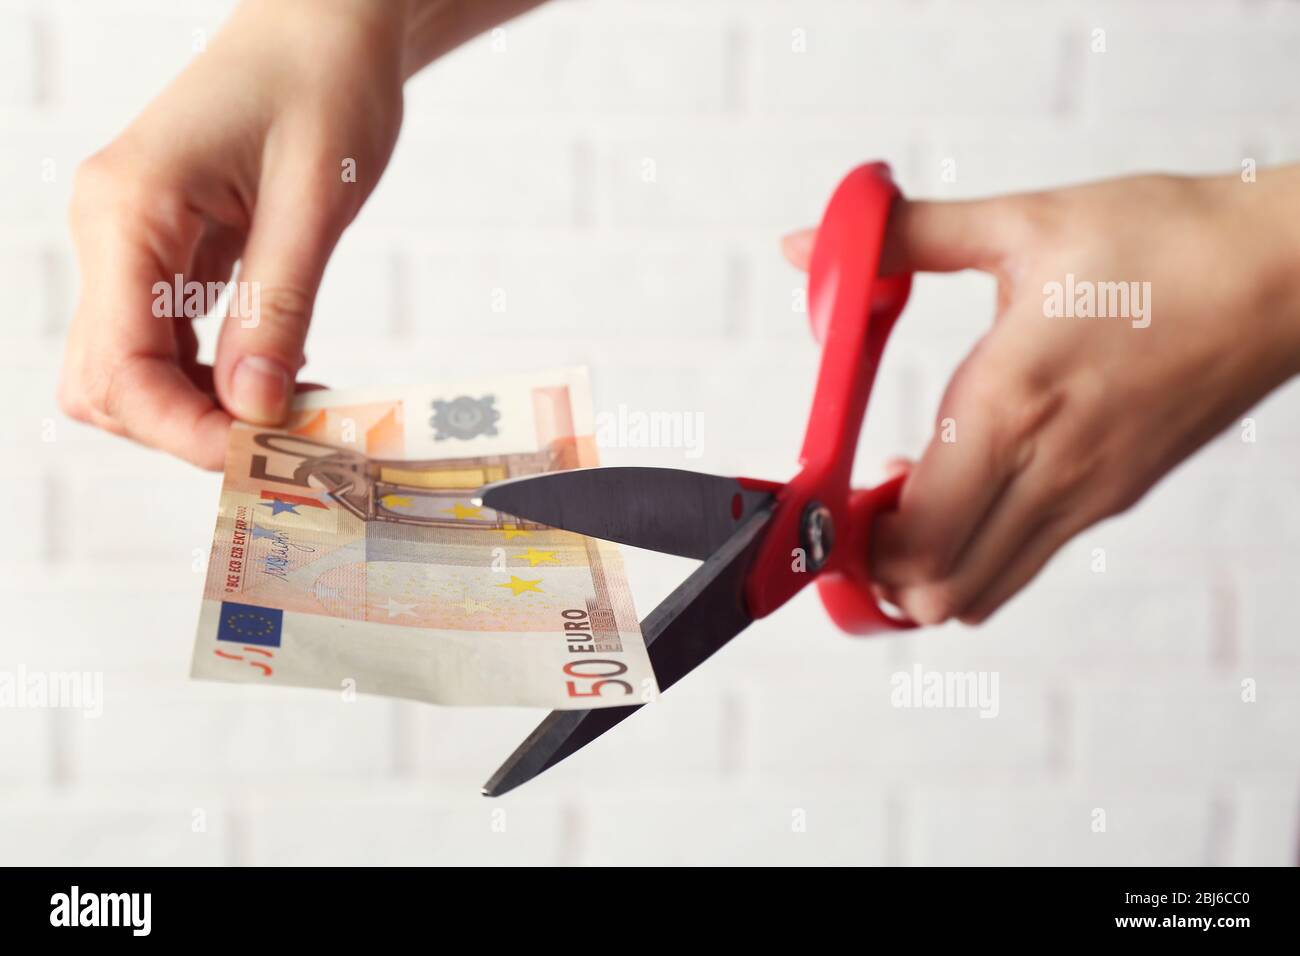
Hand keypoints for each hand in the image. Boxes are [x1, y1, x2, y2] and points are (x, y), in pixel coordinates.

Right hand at [58, 0, 415, 468]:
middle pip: (108, 383)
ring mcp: (129, 242)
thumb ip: (277, 309)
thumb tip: (252, 411)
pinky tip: (281, 376)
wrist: (324, 27)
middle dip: (186, 429)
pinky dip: (214, 378)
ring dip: (202, 410)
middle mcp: (110, 231)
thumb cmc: (324, 86)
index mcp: (129, 211)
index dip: (182, 431)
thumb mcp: (313, 202)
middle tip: (284, 444)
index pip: (120, 366)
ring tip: (295, 415)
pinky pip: (165, 342)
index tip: (259, 460)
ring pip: (131, 370)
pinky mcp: (162, 251)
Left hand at [783, 168, 1299, 623]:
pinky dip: (977, 551)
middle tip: (860, 504)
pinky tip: (969, 482)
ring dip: (928, 566)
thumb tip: (806, 242)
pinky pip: (1025, 561)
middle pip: (939, 591)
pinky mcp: (1115, 498)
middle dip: (879, 565)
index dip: (853, 539)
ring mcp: (1088, 496)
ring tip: (910, 498)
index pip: (913, 535)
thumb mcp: (1022, 225)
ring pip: (982, 592)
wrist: (1288, 272)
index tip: (828, 500)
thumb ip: (903, 238)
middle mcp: (1049, 470)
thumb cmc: (1164, 243)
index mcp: (1012, 405)